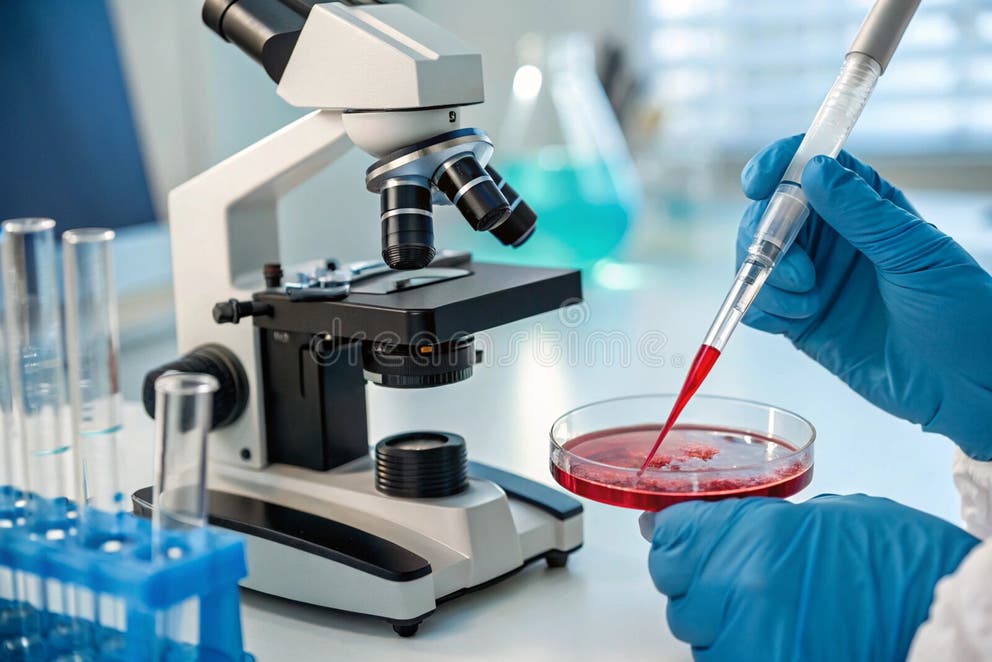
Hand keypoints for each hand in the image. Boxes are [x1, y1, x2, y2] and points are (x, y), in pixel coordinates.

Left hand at [645, 495, 978, 660]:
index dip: (675, 538)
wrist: (939, 614)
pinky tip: (773, 637)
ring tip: (766, 614)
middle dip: (698, 582)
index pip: (671, 534)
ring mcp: (747, 637)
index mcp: (754, 531)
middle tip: (734, 580)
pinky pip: (719, 661)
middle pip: (675, 586)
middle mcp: (740, 583)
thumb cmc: (894, 561)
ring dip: (717, 623)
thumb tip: (700, 534)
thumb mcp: (817, 519)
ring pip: (694, 632)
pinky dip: (735, 650)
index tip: (677, 540)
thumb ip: (748, 526)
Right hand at [738, 135, 991, 459]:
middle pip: (769, 213)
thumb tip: (815, 170)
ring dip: (768, 278)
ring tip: (808, 302)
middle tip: (797, 270)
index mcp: (865, 207)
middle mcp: (833, 238)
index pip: (810, 165)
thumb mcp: (916, 255)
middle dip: (766, 236)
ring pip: (754, 258)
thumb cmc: (961, 315)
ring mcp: (812, 280)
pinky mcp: (799, 321)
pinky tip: (797, 320)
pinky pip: (758, 304)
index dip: (778, 164)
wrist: (963, 387)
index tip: (759, 183)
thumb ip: (863, 214)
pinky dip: (763, 309)